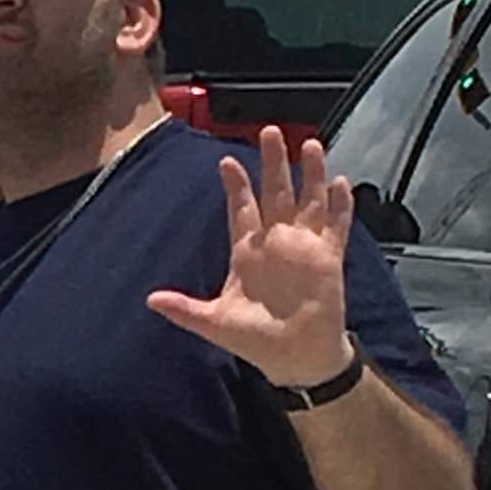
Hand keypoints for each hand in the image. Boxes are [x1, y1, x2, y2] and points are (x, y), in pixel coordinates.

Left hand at [145, 130, 352, 387]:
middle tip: (271, 131)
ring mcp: (304, 247)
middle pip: (275, 192)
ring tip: (310, 145)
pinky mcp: (328, 258)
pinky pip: (336, 227)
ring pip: (308, 201)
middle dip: (273, 163)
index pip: (241, 209)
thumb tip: (150, 300)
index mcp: (247, 251)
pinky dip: (339, 206)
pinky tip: (340, 183)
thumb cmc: (255, 340)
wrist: (295, 358)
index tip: (226, 161)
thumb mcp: (215, 323)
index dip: (236, 185)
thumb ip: (185, 310)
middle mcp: (276, 242)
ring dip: (310, 174)